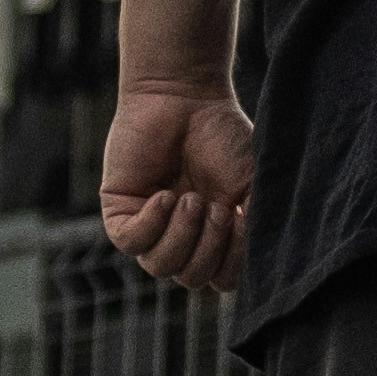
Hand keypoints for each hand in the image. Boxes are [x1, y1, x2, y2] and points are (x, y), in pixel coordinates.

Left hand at [102, 80, 255, 294]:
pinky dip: (152, 224)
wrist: (186, 96)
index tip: (242, 221)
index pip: (220, 279)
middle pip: (190, 278)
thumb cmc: (222, 135)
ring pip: (160, 267)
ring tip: (190, 199)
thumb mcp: (252, 183)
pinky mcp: (121, 210)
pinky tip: (163, 195)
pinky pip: (130, 243)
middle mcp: (180, 235)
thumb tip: (254, 262)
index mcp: (213, 236)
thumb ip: (256, 224)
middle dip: (209, 247)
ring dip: (181, 236)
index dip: (232, 263)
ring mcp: (150, 225)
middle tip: (216, 206)